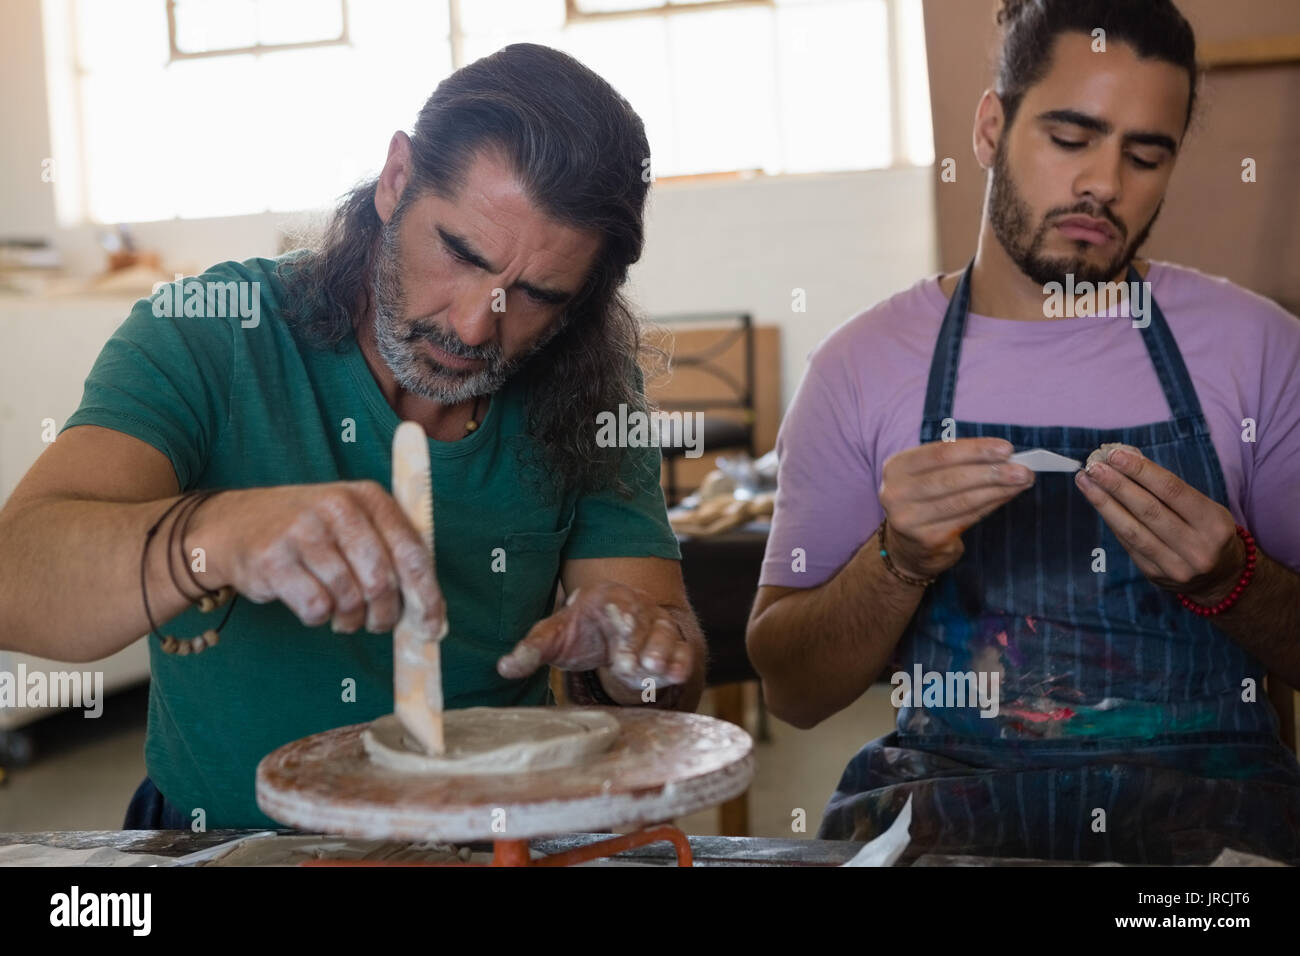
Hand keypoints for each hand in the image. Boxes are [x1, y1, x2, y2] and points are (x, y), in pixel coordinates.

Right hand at [190, 481, 445, 634]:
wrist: (232, 525)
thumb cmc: (308, 532)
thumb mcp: (353, 523)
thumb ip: (391, 556)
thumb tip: (430, 615)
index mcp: (369, 497)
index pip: (412, 552)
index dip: (427, 596)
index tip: (432, 627)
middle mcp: (338, 508)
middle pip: (381, 581)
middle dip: (384, 614)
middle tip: (376, 624)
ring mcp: (303, 531)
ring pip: (349, 598)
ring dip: (349, 619)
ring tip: (340, 614)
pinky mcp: (274, 559)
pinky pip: (315, 608)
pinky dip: (318, 617)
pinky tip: (311, 603)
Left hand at [495, 581, 693, 691]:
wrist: (612, 630)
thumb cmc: (581, 632)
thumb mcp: (555, 638)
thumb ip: (532, 650)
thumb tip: (504, 667)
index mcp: (608, 597)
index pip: (619, 607)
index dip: (623, 630)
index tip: (620, 658)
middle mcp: (638, 607)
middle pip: (645, 623)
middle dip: (644, 646)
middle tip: (638, 666)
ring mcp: (658, 625)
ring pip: (667, 635)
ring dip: (665, 652)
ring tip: (659, 670)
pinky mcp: (674, 645)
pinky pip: (683, 649)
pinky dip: (682, 660)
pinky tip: (678, 674)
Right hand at [878, 437, 1034, 578]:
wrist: (908, 547)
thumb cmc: (928, 501)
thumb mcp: (932, 475)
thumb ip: (961, 464)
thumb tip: (1006, 457)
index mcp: (897, 467)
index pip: (941, 453)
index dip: (976, 449)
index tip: (1007, 449)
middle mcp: (896, 492)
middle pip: (952, 477)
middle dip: (992, 471)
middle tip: (1023, 469)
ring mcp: (909, 518)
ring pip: (962, 500)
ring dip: (997, 489)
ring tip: (1022, 481)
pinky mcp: (926, 539)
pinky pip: (966, 518)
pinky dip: (991, 505)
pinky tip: (1006, 496)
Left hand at [1074, 447, 1243, 601]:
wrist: (1221, 577)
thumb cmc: (1207, 531)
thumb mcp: (1203, 507)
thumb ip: (1168, 487)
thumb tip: (1127, 459)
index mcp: (1214, 523)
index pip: (1172, 490)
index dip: (1141, 471)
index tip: (1116, 454)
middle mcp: (1197, 547)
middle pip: (1149, 510)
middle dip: (1117, 485)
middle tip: (1094, 466)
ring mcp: (1176, 566)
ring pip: (1132, 530)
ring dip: (1104, 503)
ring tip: (1085, 481)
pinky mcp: (1155, 575)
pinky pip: (1127, 543)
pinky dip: (1111, 520)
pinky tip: (1098, 502)